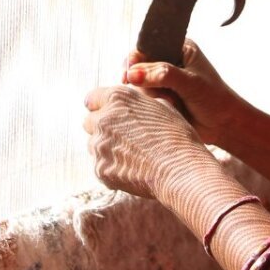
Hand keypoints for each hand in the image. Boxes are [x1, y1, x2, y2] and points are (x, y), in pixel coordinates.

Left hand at [82, 82, 214, 199]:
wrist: (181, 171)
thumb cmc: (177, 136)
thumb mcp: (162, 106)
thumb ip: (139, 102)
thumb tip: (133, 104)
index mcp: (117, 99)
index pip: (92, 98)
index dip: (101, 106)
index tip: (108, 114)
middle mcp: (103, 119)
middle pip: (89, 122)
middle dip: (102, 127)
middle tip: (124, 137)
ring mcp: (99, 146)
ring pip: (94, 145)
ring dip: (107, 148)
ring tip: (133, 155)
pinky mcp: (100, 169)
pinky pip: (101, 166)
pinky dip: (113, 168)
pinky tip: (134, 169)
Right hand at [121, 38, 250, 148]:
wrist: (223, 125)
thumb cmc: (214, 99)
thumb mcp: (190, 83)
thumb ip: (162, 75)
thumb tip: (132, 75)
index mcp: (178, 47)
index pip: (147, 46)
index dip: (135, 58)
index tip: (129, 74)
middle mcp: (169, 61)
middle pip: (138, 65)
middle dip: (143, 80)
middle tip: (156, 91)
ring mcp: (163, 80)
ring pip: (139, 84)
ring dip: (150, 94)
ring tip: (169, 101)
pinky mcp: (160, 97)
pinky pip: (143, 98)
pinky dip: (149, 103)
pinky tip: (164, 107)